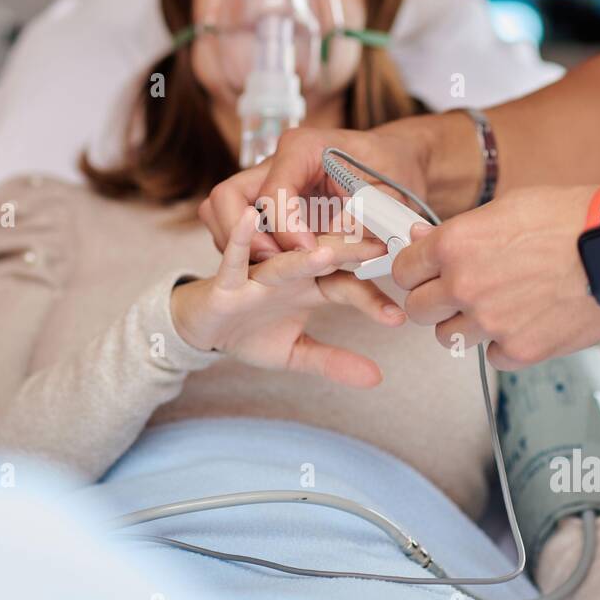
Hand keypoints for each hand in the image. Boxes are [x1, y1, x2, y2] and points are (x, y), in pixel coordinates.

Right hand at [172, 207, 405, 386]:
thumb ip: (333, 362)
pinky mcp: (226, 279)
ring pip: (283, 261)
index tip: (398, 317)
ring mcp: (258, 274)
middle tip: (383, 249)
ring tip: (328, 253)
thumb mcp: (295, 354)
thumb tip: (376, 379)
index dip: (371, 301)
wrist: (200, 327)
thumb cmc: (248, 331)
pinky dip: (240, 240)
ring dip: (303, 256)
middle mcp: (289, 274)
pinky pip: (232, 258)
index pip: (347, 287)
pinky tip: (253, 220)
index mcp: (310, 287)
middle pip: (324, 261)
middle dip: (352, 255)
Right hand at [198, 125, 429, 258]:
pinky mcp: (265, 202)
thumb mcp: (390, 195)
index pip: (272, 194)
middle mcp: (276, 160)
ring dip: (242, 248)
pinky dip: (249, 251)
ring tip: (277, 271)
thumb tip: (339, 244)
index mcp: (302, 148)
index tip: (313, 255)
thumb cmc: (394, 172)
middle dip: (244, 239)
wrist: (395, 162)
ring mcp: (264, 180)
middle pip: (227, 198)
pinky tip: (279, 268)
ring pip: (222, 214)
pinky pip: (237, 228)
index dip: (288, 232)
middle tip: (276, 266)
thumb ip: (364, 219)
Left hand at [391, 186, 599, 368]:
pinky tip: (526, 323)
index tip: (426, 273)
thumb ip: (459, 233)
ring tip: (496, 307)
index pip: (403, 270)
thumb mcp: (506, 208)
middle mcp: (465, 285)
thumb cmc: (570, 218)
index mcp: (455, 244)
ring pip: (449, 337)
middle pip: (417, 310)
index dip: (414, 271)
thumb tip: (421, 242)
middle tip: (457, 294)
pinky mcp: (521, 349)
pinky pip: (493, 357)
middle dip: (433, 302)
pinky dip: (504, 345)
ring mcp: (492, 322)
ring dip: (465, 325)